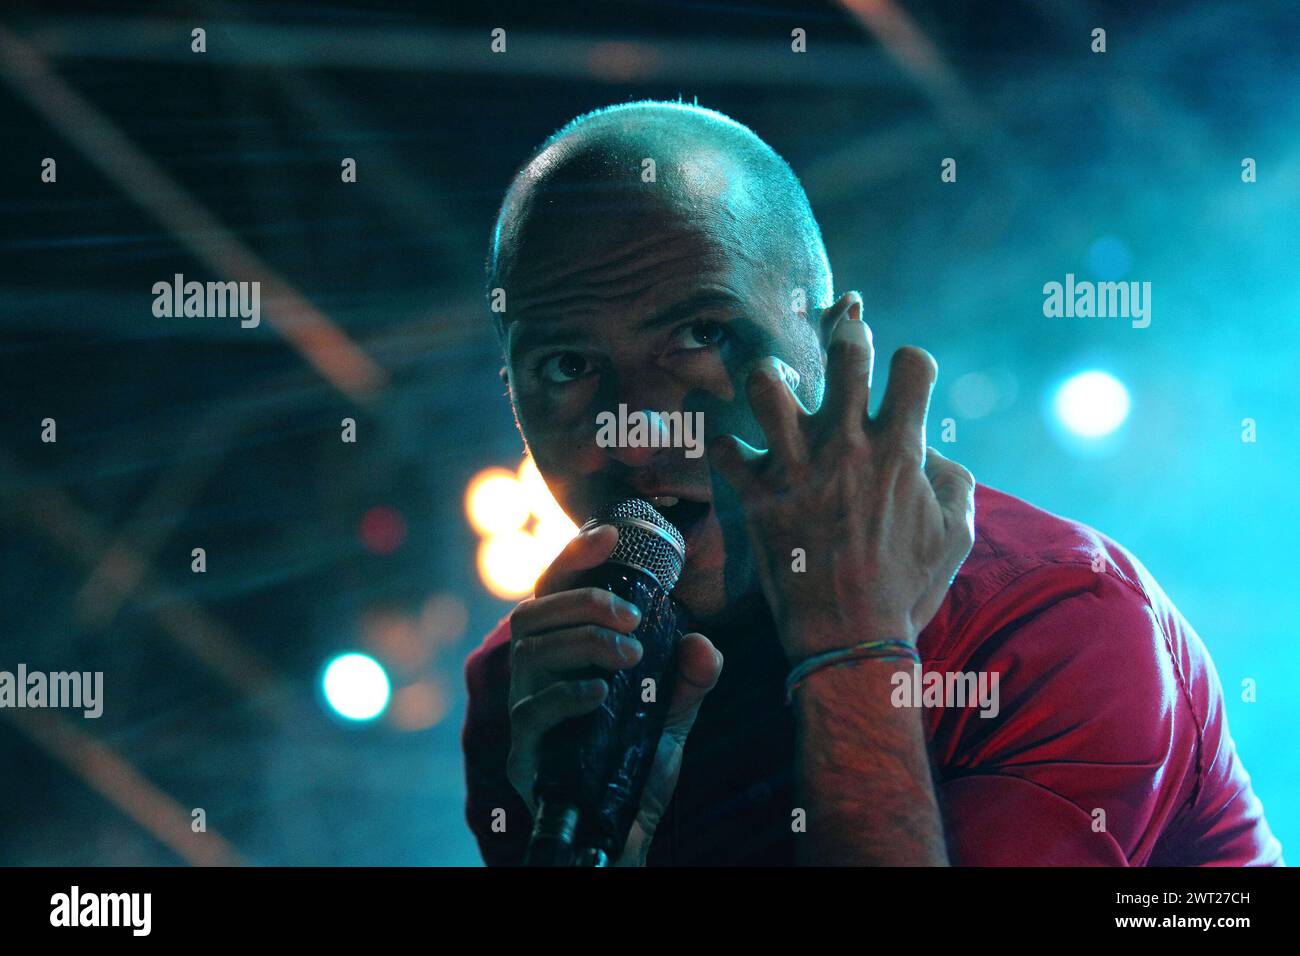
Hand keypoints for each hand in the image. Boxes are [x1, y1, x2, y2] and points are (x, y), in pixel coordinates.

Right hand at [505, 524, 723, 864]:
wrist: (621, 834)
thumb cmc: (635, 765)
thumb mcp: (671, 715)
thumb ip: (688, 678)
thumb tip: (702, 643)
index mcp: (562, 653)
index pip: (555, 590)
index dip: (575, 556)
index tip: (611, 534)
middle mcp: (534, 674)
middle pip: (536, 613)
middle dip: (584, 602)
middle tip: (632, 616)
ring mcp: (524, 712)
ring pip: (533, 653)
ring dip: (584, 643)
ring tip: (631, 656)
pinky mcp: (524, 751)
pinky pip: (534, 710)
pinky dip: (568, 694)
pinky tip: (601, 694)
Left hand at [710, 294, 974, 659]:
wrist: (850, 639)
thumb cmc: (907, 588)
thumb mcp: (957, 535)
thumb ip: (955, 481)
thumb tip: (933, 449)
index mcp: (900, 450)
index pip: (913, 365)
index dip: (912, 362)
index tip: (904, 379)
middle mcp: (847, 446)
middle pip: (846, 353)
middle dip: (846, 333)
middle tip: (841, 339)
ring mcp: (796, 467)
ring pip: (767, 384)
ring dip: (769, 378)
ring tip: (774, 388)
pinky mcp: (757, 495)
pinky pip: (724, 448)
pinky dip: (728, 449)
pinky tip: (740, 457)